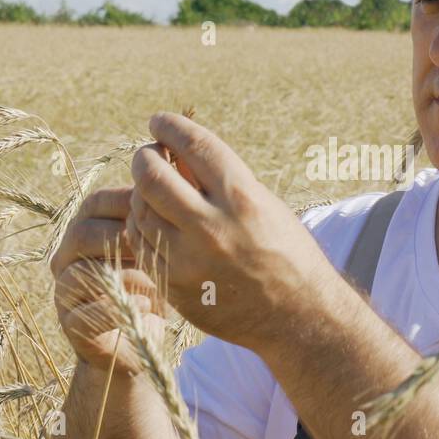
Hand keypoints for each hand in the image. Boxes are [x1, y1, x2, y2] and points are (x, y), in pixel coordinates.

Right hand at [51, 187, 171, 373]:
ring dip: (124, 274)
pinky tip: (146, 305)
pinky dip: (117, 308)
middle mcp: (67, 258)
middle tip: (161, 245)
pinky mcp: (72, 327)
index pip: (95, 203)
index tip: (165, 211)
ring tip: (156, 279)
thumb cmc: (153, 285)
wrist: (140, 341)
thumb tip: (185, 175)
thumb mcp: (157, 248)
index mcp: (84, 230)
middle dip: (124, 237)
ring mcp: (65, 293)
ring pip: (82, 272)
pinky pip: (85, 315)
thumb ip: (158, 218)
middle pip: (82, 233)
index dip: (128, 203)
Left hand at [126, 112, 335, 353]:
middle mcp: (213, 227)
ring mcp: (189, 261)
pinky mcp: (175, 287)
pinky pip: (142, 247)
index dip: (170, 126)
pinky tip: (156, 223)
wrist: (299, 316)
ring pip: (139, 211)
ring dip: (142, 194)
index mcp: (242, 198)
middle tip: (149, 156)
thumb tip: (176, 151)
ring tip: (156, 193)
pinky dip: (144, 228)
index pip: (193, 145)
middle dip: (144, 158)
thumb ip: (219, 180)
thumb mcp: (262, 204)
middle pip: (150, 176)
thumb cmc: (286, 252)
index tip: (158, 121)